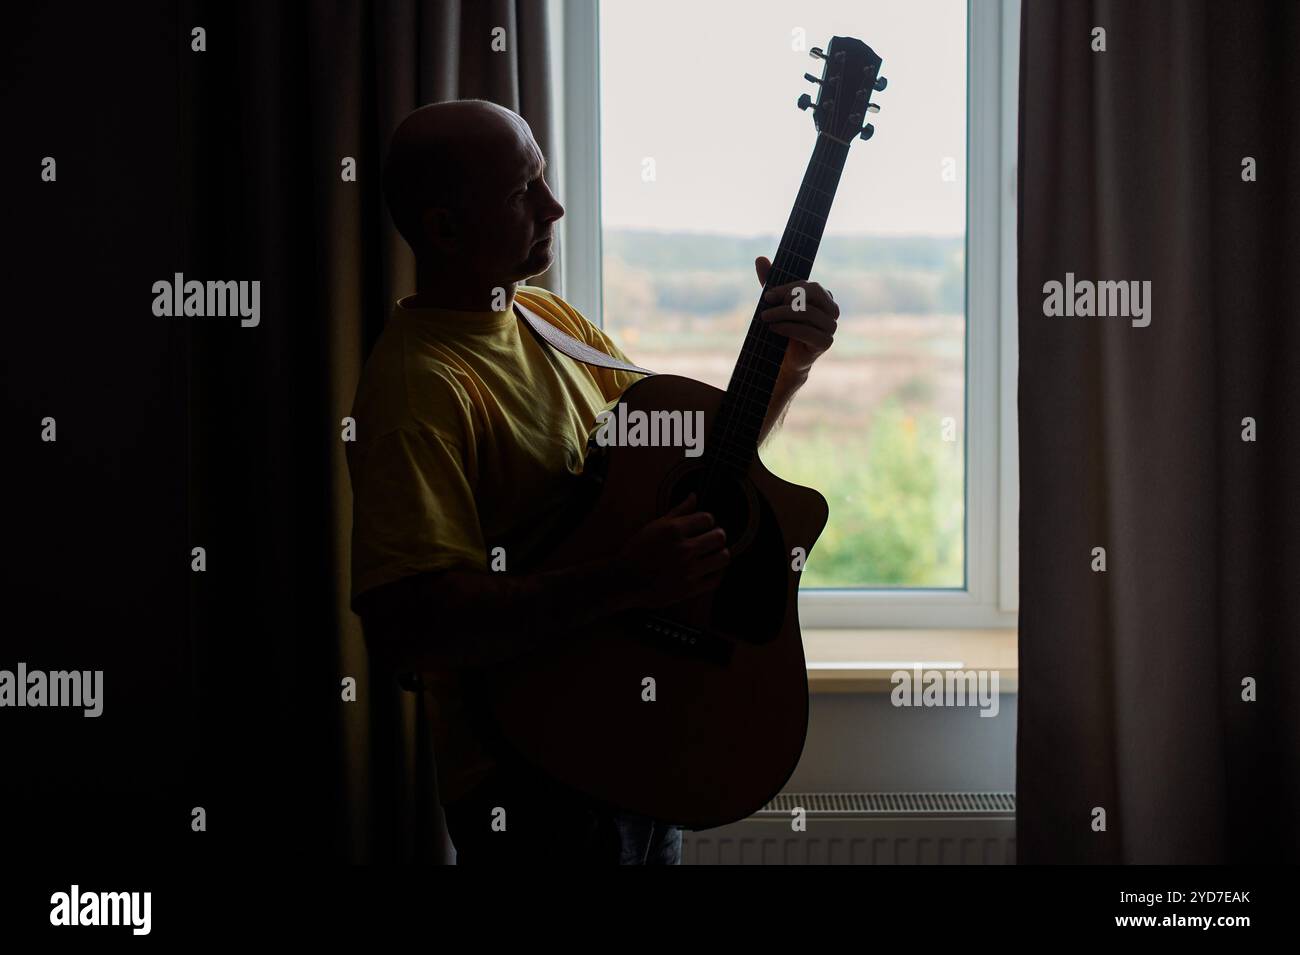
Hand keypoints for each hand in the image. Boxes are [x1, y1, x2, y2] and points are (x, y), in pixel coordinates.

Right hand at [610, 492, 729, 609]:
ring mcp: (688, 570)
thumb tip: (694, 496)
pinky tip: (709, 569)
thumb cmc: (638, 551)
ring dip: (719, 554)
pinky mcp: (689, 589)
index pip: (708, 518)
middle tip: (711, 540)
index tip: (702, 527)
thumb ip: (678, 511)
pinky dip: (716, 573)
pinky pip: (716, 579)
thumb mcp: (655, 526)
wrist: (625, 581)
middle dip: (716, 537)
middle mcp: (683, 549)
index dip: (707, 522)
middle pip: (720, 537)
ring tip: (712, 555)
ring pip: (723, 558)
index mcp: (674, 530)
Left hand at [754, 255, 837, 377]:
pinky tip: (774, 329)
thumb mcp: (775, 302)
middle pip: (814, 294)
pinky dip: (788, 328)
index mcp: (824, 297)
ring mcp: (831, 327)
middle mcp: (832, 310)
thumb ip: (770, 281)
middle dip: (788, 298)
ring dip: (783, 314)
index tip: (767, 295)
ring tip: (766, 318)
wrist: (786, 357)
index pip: (810, 285)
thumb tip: (760, 258)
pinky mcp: (825, 342)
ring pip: (809, 313)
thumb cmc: (783, 326)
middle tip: (766, 305)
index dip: (788, 288)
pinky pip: (808, 332)